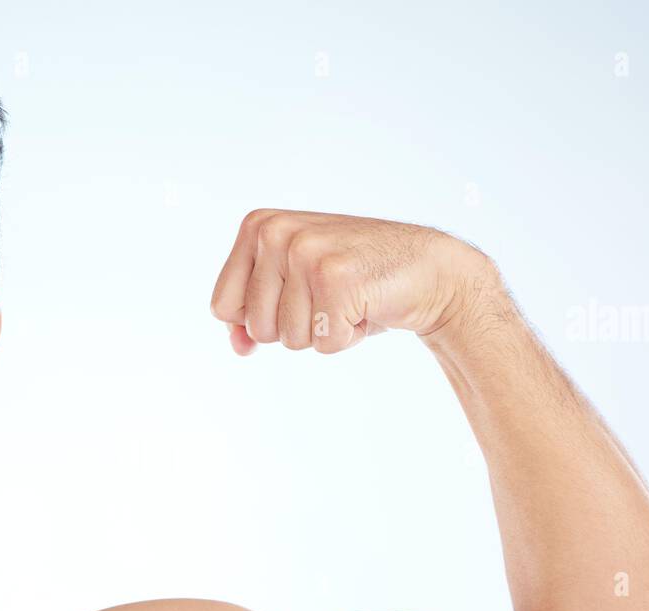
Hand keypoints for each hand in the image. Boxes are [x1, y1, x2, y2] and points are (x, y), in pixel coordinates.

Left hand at [209, 209, 493, 355]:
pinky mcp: (336, 278)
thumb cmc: (354, 283)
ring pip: (289, 339)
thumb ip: (253, 314)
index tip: (296, 295)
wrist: (426, 270)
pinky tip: (366, 306)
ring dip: (323, 332)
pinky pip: (323, 343)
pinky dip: (348, 337)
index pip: (222, 308)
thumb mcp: (294, 291)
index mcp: (256, 226)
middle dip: (296, 328)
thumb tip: (238, 345)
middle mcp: (275, 232)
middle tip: (329, 297)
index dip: (259, 319)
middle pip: (256, 328)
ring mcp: (305, 251)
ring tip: (348, 299)